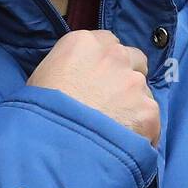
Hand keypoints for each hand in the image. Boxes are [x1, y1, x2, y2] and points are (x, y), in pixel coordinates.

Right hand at [28, 29, 160, 146]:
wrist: (54, 145)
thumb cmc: (37, 113)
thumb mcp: (41, 78)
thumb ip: (67, 67)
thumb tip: (75, 80)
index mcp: (85, 43)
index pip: (108, 42)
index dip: (105, 62)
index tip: (98, 78)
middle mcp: (115, 56)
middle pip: (134, 59)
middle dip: (126, 76)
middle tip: (111, 100)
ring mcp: (134, 83)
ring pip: (143, 91)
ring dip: (133, 105)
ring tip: (113, 128)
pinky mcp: (148, 111)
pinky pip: (150, 119)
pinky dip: (141, 131)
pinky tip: (122, 143)